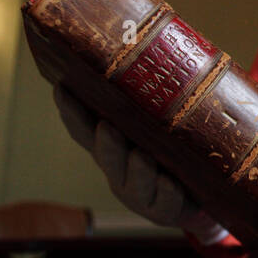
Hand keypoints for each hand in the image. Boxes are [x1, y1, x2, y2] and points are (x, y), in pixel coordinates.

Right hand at [52, 83, 227, 243]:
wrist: (196, 200)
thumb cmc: (170, 153)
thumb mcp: (158, 127)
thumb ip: (152, 102)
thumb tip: (160, 46)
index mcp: (112, 149)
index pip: (85, 131)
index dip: (72, 113)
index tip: (61, 87)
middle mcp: (120, 172)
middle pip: (107, 158)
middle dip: (106, 144)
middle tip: (107, 127)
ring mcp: (141, 194)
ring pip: (135, 183)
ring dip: (137, 170)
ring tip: (141, 156)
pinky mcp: (165, 211)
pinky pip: (166, 203)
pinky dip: (167, 193)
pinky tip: (170, 184)